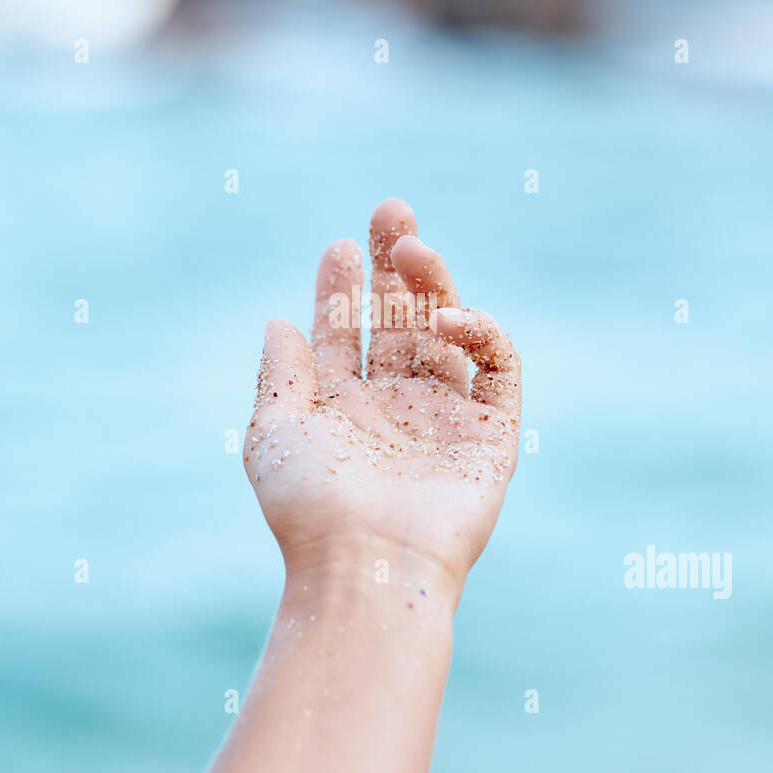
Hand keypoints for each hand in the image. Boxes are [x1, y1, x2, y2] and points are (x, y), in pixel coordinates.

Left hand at [244, 198, 520, 603]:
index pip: (346, 332)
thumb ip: (281, 374)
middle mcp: (394, 406)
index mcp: (343, 407)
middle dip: (396, 264)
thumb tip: (278, 321)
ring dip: (433, 284)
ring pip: (447, 332)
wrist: (368, 563)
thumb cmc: (311, 507)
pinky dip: (480, 333)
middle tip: (393, 209)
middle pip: (401, 319)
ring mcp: (444, 417)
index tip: (339, 247)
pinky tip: (445, 320)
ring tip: (413, 247)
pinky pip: (498, 368)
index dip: (342, 287)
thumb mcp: (275, 432)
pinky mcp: (491, 434)